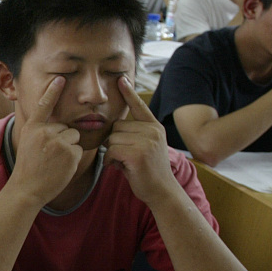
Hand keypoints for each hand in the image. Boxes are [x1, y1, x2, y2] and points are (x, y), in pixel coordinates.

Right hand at [9, 76, 82, 207]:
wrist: (27, 188)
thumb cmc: (29, 167)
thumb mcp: (28, 142)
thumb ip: (41, 130)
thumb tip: (59, 124)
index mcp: (33, 127)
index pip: (44, 105)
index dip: (53, 91)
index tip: (60, 78)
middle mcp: (44, 131)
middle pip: (66, 127)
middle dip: (63, 139)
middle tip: (49, 155)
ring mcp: (57, 141)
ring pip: (74, 137)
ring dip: (69, 148)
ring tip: (55, 161)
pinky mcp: (69, 152)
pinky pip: (79, 149)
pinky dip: (73, 158)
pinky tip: (61, 166)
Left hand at [104, 78, 178, 204]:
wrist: (162, 191)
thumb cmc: (148, 171)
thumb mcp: (146, 147)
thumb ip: (134, 135)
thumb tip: (114, 128)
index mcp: (154, 127)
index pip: (138, 107)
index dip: (129, 93)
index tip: (121, 79)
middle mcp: (152, 131)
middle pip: (116, 127)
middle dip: (114, 142)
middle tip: (124, 156)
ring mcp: (146, 141)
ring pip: (111, 138)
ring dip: (111, 152)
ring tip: (124, 162)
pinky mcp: (137, 153)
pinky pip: (110, 150)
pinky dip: (109, 160)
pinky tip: (119, 167)